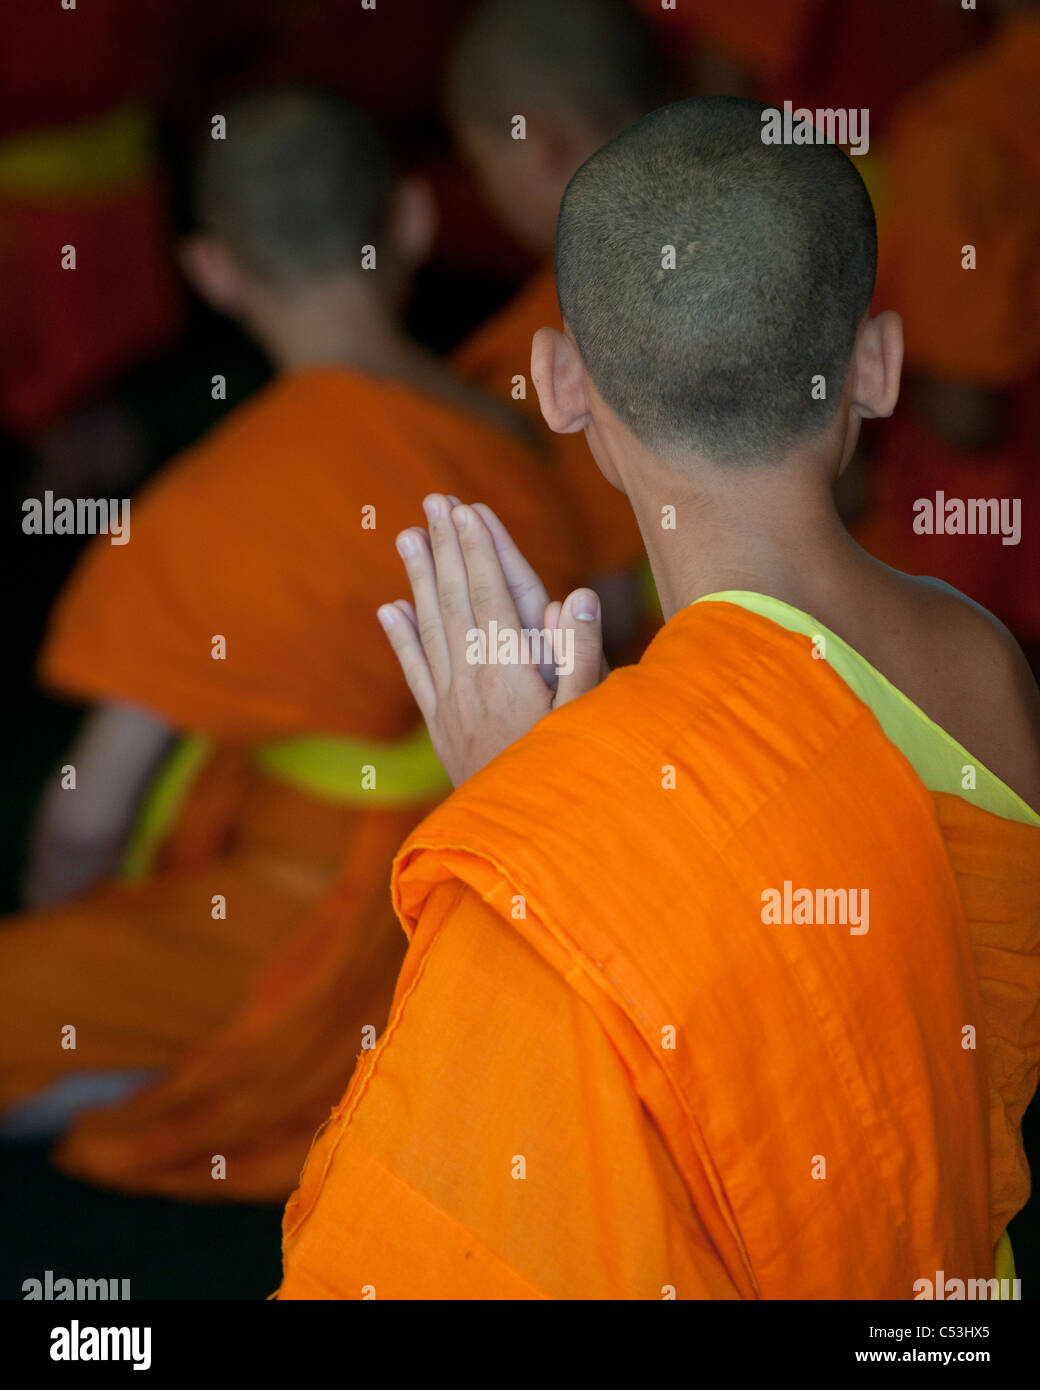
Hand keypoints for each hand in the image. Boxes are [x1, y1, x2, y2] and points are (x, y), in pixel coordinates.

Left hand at [378, 494, 607, 785]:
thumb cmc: (567, 773)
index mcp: (510, 673)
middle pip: (454, 601)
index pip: (490, 597)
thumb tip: (576, 594)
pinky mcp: (440, 725)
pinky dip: (400, 638)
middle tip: (432, 503)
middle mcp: (473, 681)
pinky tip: (388, 609)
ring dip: (417, 580)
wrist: (520, 838)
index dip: (477, 550)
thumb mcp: (589, 718)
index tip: (464, 511)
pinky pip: (416, 672)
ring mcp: (451, 703)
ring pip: (429, 628)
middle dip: (444, 549)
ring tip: (406, 537)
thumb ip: (582, 655)